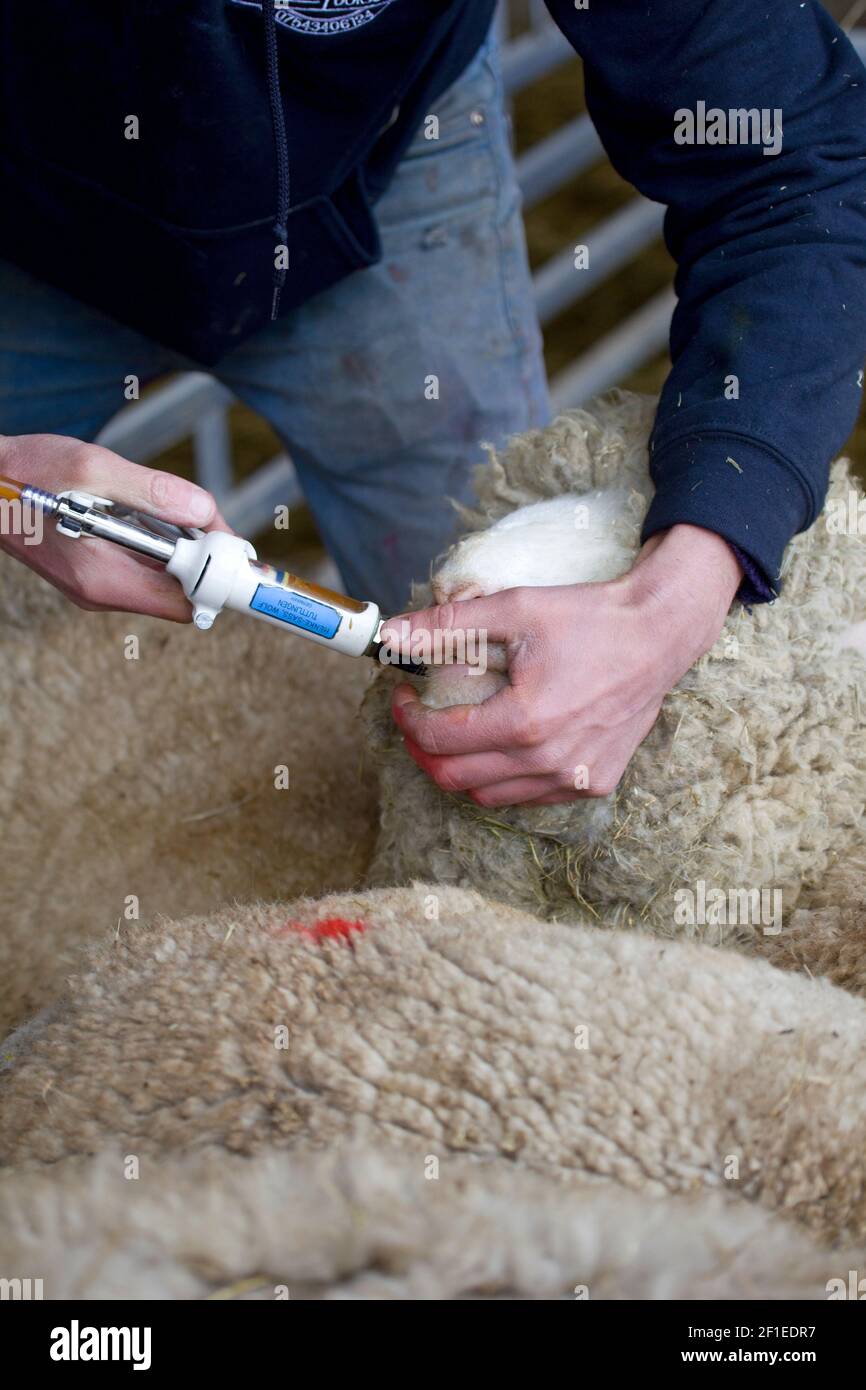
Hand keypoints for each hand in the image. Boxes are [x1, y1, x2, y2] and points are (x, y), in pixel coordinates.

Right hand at [0, 433, 228, 619]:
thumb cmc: (24, 474)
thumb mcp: (91, 468)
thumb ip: (151, 491)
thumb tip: (204, 510)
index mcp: (103, 578)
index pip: (184, 604)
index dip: (216, 579)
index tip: (236, 554)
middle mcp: (100, 593)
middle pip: (177, 596)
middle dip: (204, 564)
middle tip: (218, 529)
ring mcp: (94, 587)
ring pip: (161, 583)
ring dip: (182, 553)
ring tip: (187, 519)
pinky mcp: (90, 573)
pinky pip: (140, 570)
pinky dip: (159, 549)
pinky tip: (154, 520)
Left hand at [381, 525, 742, 806]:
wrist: (658, 633)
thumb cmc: (588, 617)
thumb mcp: (513, 609)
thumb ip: (446, 626)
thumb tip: (391, 634)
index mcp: (524, 723)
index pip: (438, 739)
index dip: (406, 718)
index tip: (402, 694)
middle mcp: (548, 762)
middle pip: (454, 777)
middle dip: (423, 749)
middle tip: (417, 718)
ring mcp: (573, 778)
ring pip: (489, 795)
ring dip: (461, 768)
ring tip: (455, 733)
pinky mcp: (594, 783)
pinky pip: (530, 796)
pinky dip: (504, 778)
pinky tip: (502, 745)